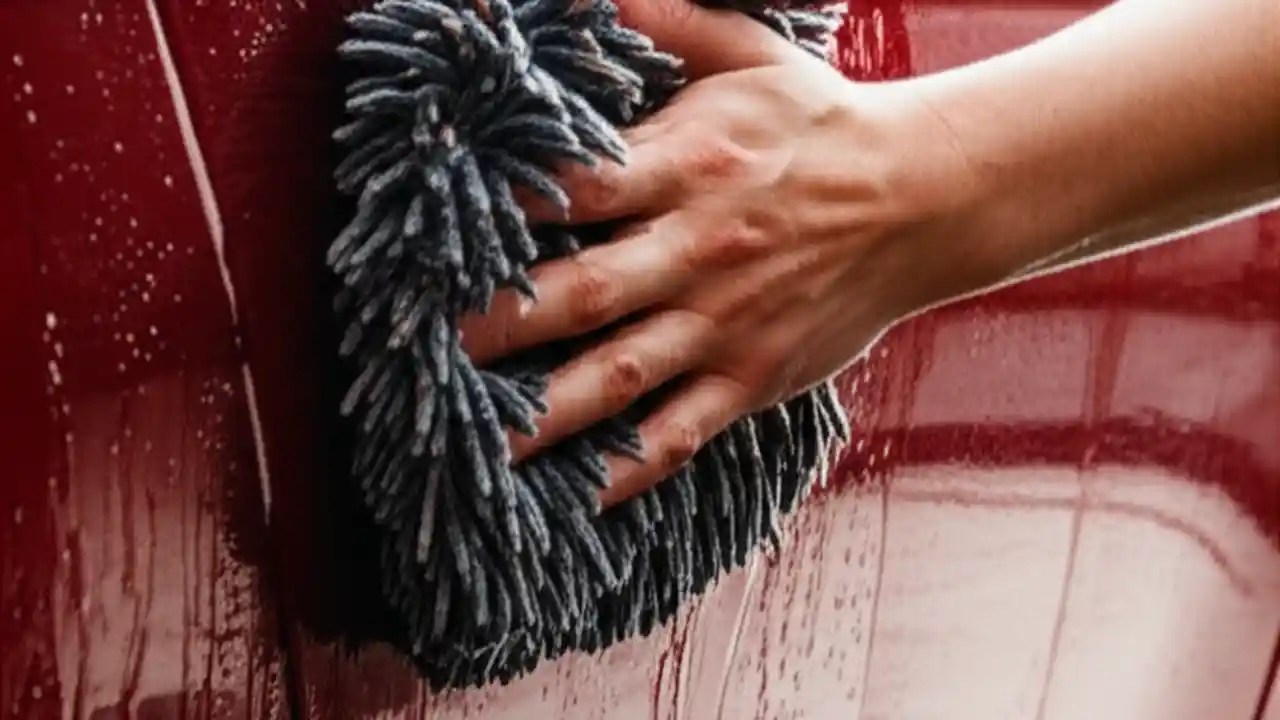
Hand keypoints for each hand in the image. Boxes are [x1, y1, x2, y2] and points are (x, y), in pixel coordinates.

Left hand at [461, 2, 992, 506]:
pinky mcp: (752, 376)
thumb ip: (665, 21)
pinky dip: (631, 468)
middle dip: (503, 322)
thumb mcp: (749, 52)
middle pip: (585, 292)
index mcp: (688, 165)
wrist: (925, 198)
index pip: (578, 187)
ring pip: (622, 376)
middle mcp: (699, 250)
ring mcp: (725, 323)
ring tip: (478, 444)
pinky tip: (579, 497)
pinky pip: (683, 432)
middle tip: (427, 346)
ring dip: (545, 413)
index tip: (436, 228)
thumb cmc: (824, 125)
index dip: (505, 206)